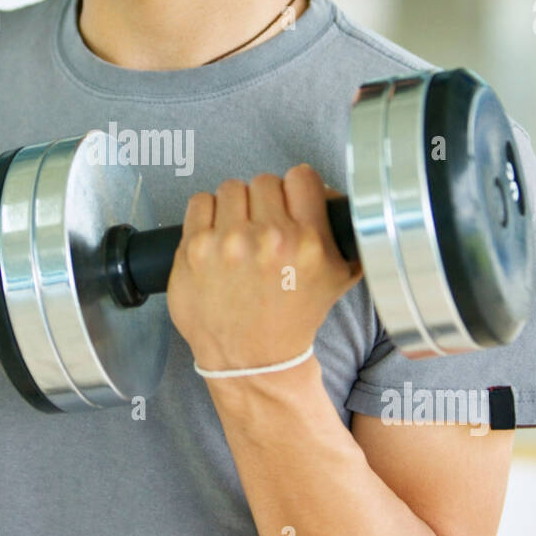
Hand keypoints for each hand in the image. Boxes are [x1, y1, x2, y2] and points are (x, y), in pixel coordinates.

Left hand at [166, 165, 361, 373]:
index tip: (289, 203)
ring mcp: (228, 243)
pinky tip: (215, 238)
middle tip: (262, 228)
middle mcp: (269, 239)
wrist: (252, 358)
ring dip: (234, 208)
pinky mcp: (194, 249)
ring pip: (231, 188)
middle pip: (264, 181)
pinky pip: (199, 202)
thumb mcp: (337, 277)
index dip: (295, 189)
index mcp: (308, 242)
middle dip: (263, 203)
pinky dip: (205, 215)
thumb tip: (325, 191)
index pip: (301, 177)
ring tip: (237, 235)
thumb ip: (341, 230)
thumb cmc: (291, 317)